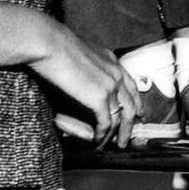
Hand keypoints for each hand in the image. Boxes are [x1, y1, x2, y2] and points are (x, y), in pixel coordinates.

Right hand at [29, 24, 139, 149]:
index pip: (131, 85)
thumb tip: (85, 85)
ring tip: (113, 145)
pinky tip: (97, 141)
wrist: (50, 44)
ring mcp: (110, 86)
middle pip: (131, 104)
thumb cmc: (55, 47)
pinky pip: (106, 123)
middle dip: (130, 124)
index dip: (136, 102)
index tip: (138, 114)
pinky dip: (102, 135)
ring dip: (116, 134)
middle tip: (126, 139)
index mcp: (112, 61)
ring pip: (120, 116)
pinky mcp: (100, 98)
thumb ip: (88, 70)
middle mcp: (116, 73)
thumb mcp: (79, 56)